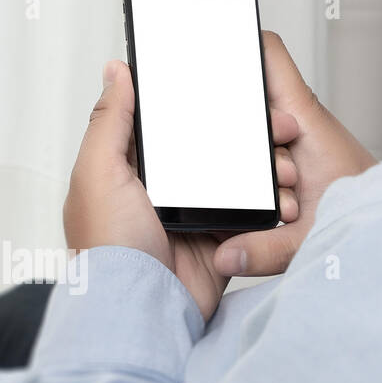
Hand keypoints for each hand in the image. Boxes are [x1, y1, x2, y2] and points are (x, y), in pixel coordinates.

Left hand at [63, 60, 301, 319]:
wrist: (140, 311)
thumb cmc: (108, 248)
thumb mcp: (98, 173)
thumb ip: (110, 120)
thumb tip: (115, 72)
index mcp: (126, 172)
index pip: (165, 126)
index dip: (197, 105)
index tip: (230, 87)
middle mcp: (158, 193)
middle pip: (208, 149)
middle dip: (243, 136)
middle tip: (274, 125)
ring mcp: (189, 218)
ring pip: (234, 179)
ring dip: (262, 169)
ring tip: (283, 160)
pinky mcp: (215, 243)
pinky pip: (248, 216)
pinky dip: (267, 205)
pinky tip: (282, 192)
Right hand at [211, 31, 376, 276]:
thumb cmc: (373, 219)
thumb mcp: (310, 240)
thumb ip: (265, 250)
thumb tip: (225, 255)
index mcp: (305, 120)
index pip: (267, 55)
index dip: (236, 42)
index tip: (209, 46)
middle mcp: (302, 124)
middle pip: (251, 105)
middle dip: (243, 139)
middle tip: (273, 178)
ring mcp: (302, 141)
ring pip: (258, 138)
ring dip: (257, 170)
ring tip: (288, 203)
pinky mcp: (303, 161)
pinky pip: (269, 160)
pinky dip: (265, 180)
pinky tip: (280, 208)